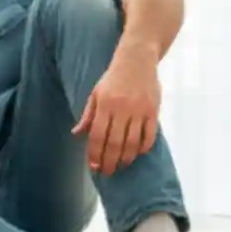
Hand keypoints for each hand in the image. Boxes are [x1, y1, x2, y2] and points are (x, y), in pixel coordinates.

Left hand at [71, 43, 160, 175]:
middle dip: (109, 161)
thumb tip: (76, 134)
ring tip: (120, 165)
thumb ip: (88, 115)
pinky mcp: (154, 111)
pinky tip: (136, 153)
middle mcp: (123, 108)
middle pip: (115, 144)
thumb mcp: (95, 93)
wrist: (137, 59)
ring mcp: (140, 110)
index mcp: (105, 104)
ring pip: (133, 143)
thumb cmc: (113, 78)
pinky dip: (143, 148)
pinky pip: (149, 136)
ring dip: (126, 158)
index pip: (98, 136)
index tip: (94, 166)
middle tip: (107, 171)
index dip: (95, 154)